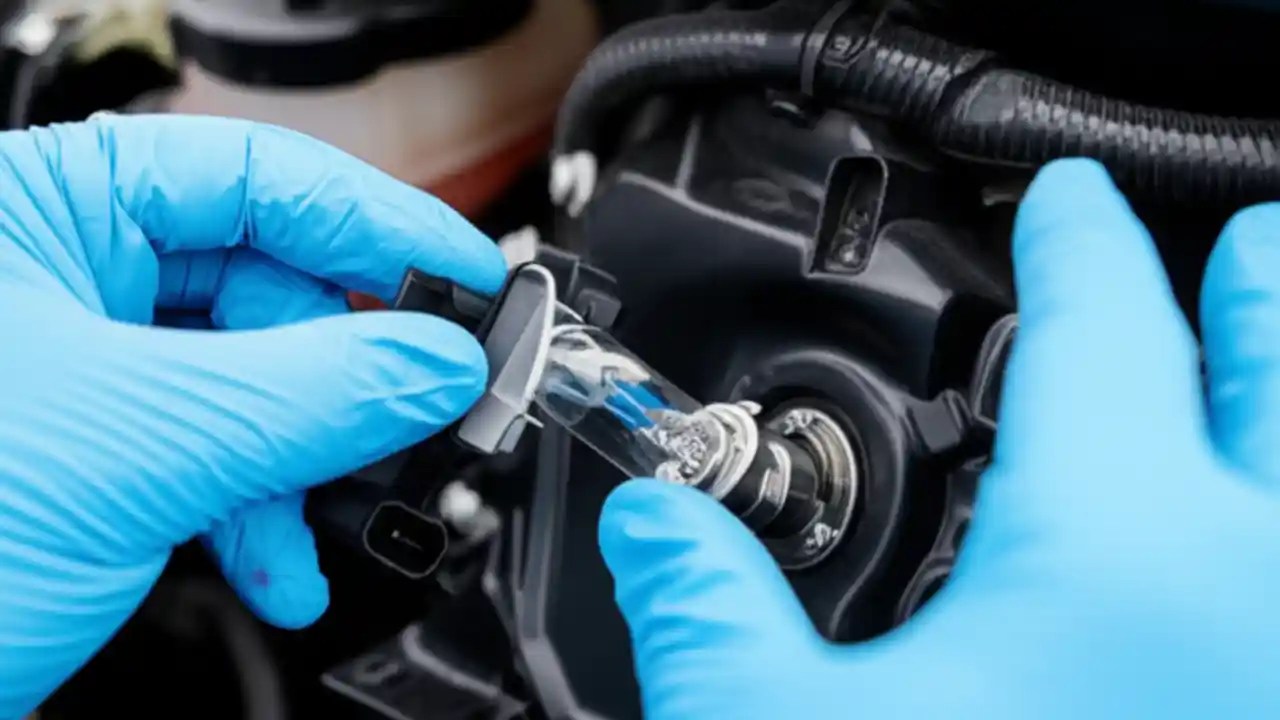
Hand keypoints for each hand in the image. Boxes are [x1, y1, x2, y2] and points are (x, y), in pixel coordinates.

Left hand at [0, 114, 505, 717]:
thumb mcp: (147, 443)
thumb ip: (319, 394)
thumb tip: (440, 363)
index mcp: (46, 210)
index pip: (256, 176)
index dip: (377, 224)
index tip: (468, 278)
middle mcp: (66, 273)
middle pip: (270, 286)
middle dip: (352, 370)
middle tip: (431, 404)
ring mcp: (87, 364)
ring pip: (259, 380)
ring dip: (312, 460)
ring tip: (342, 511)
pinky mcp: (106, 448)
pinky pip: (224, 450)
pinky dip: (267, 511)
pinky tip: (282, 566)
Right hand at [598, 158, 1279, 718]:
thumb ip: (705, 608)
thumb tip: (653, 523)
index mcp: (1119, 554)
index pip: (1099, 329)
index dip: (1078, 240)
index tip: (1069, 201)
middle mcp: (1253, 592)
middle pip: (1268, 375)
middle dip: (1252, 289)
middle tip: (1245, 242)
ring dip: (1273, 397)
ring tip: (1252, 359)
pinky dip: (1260, 516)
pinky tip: (1216, 550)